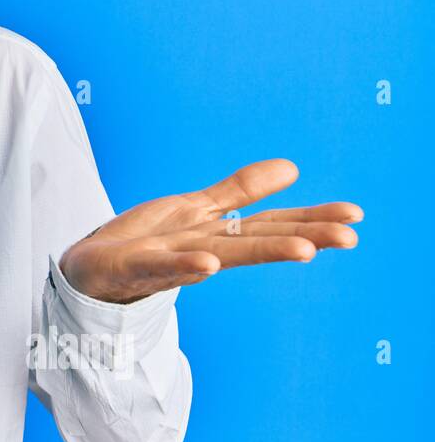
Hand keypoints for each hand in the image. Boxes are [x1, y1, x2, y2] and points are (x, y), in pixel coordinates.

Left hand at [59, 159, 361, 302]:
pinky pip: (159, 265)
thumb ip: (239, 192)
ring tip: (303, 250)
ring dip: (258, 251)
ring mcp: (165, 260)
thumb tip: (293, 169)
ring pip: (216, 254)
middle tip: (349, 238)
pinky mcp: (128, 267)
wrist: (84, 272)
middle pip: (253, 240)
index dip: (311, 219)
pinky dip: (183, 266)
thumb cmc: (142, 242)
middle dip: (300, 237)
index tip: (356, 218)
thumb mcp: (192, 209)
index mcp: (214, 233)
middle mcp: (197, 249)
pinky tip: (208, 265)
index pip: (268, 223)